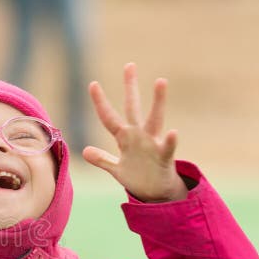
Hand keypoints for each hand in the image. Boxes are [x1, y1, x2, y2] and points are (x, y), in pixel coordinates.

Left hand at [83, 63, 187, 202]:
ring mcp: (152, 144)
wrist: (157, 194)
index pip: (109, 117)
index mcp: (125, 138)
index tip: (93, 83)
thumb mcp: (116, 169)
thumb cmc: (139, 177)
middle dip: (130, 88)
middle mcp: (139, 136)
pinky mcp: (164, 158)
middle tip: (129, 65)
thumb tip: (85, 151)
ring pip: (154, 120)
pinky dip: (170, 140)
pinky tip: (173, 131)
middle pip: (132, 108)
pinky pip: (167, 147)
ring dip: (158, 102)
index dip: (100, 102)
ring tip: (160, 81)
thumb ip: (102, 159)